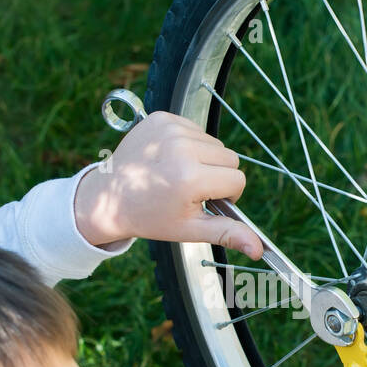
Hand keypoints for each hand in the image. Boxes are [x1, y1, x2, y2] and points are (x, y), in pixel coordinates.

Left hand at [74, 111, 263, 258]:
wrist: (107, 199)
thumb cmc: (150, 216)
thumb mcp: (189, 229)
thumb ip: (227, 233)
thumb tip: (259, 249)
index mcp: (189, 177)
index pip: (237, 180)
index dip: (226, 195)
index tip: (204, 202)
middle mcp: (181, 147)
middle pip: (230, 158)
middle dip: (216, 176)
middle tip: (188, 189)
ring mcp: (170, 128)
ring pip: (214, 143)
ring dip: (203, 159)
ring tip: (176, 174)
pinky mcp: (161, 117)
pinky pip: (195, 129)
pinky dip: (188, 144)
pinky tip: (169, 159)